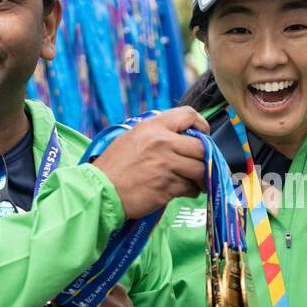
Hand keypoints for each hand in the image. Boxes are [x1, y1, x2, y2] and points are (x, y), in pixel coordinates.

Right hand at [91, 107, 211, 218]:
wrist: (100, 191)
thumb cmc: (113, 166)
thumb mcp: (132, 138)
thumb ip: (156, 134)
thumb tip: (181, 137)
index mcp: (152, 126)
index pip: (188, 115)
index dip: (201, 126)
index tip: (204, 136)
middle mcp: (162, 142)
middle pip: (202, 147)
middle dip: (207, 158)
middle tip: (203, 164)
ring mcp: (166, 165)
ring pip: (200, 169)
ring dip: (201, 176)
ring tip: (196, 181)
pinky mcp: (167, 186)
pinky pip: (190, 187)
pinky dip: (191, 190)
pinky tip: (183, 191)